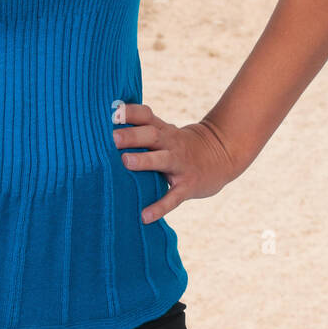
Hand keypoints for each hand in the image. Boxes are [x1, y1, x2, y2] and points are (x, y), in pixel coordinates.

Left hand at [111, 102, 241, 224]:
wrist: (221, 156)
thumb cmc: (180, 145)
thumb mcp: (166, 132)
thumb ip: (141, 129)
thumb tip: (105, 126)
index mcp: (163, 130)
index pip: (146, 115)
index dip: (131, 112)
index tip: (112, 112)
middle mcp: (172, 144)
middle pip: (152, 135)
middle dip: (132, 135)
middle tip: (112, 137)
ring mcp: (181, 164)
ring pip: (163, 160)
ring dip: (144, 160)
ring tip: (126, 162)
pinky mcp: (188, 186)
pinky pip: (173, 197)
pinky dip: (160, 207)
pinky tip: (145, 216)